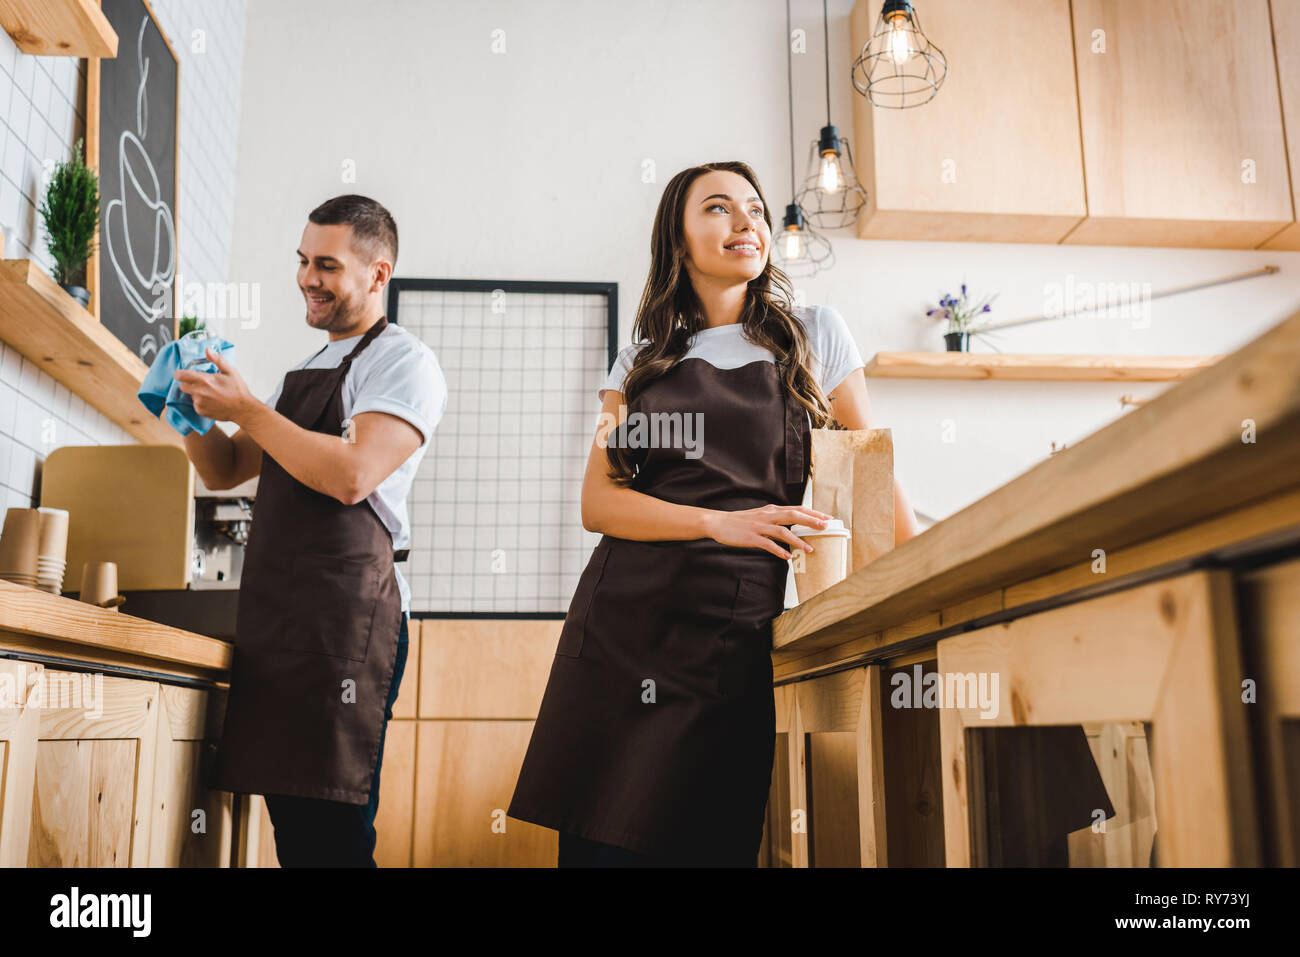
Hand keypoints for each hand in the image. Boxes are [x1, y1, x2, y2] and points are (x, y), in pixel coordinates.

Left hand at [172, 347, 254, 422]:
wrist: (243, 409)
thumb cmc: (238, 390)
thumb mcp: (230, 371)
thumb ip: (217, 360)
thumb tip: (207, 350)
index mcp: (205, 380)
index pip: (181, 376)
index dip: (180, 374)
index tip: (183, 374)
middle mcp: (199, 392)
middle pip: (183, 386)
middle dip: (188, 383)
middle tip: (201, 383)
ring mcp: (200, 403)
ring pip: (190, 395)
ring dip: (196, 393)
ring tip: (210, 393)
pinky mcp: (201, 411)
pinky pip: (195, 404)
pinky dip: (201, 402)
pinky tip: (212, 401)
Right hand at [702, 504, 832, 559]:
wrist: (718, 522)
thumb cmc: (741, 522)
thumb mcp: (760, 516)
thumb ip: (776, 520)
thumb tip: (792, 527)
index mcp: (771, 510)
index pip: (796, 509)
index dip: (813, 513)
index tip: (827, 518)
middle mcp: (767, 515)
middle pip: (793, 516)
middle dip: (811, 521)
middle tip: (825, 527)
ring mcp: (759, 526)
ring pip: (783, 531)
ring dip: (798, 540)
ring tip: (809, 549)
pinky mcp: (751, 537)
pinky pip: (768, 544)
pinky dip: (779, 551)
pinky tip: (787, 557)